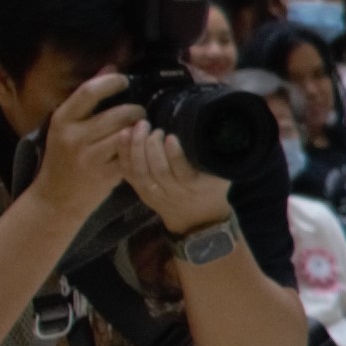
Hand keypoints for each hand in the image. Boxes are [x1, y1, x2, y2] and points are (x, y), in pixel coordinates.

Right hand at [25, 74, 148, 225]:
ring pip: (127, 134)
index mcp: (62, 119)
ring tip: (142, 128)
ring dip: (141, 129)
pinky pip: (131, 155)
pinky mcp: (105, 175)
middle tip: (140, 112)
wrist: (55, 197)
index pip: (89, 91)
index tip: (125, 81)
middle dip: (135, 110)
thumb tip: (111, 66)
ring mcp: (89, 157)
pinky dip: (139, 149)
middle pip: (117, 113)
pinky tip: (140, 148)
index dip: (112, 82)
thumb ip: (87, 98)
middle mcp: (73, 136)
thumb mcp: (66, 126)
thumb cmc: (63, 157)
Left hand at [116, 116, 237, 234]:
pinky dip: (123, 154)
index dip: (175, 155)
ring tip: (139, 127)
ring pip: (141, 172)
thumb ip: (219, 156)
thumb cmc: (211, 189)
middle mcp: (173, 192)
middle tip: (153, 128)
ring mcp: (154, 194)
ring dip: (136, 147)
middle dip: (152, 146)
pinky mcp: (141, 191)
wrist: (197, 219)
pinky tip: (123, 135)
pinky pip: (128, 173)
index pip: (183, 172)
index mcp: (196, 187)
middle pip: (158, 171)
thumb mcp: (222, 175)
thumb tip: (219, 126)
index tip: (172, 136)